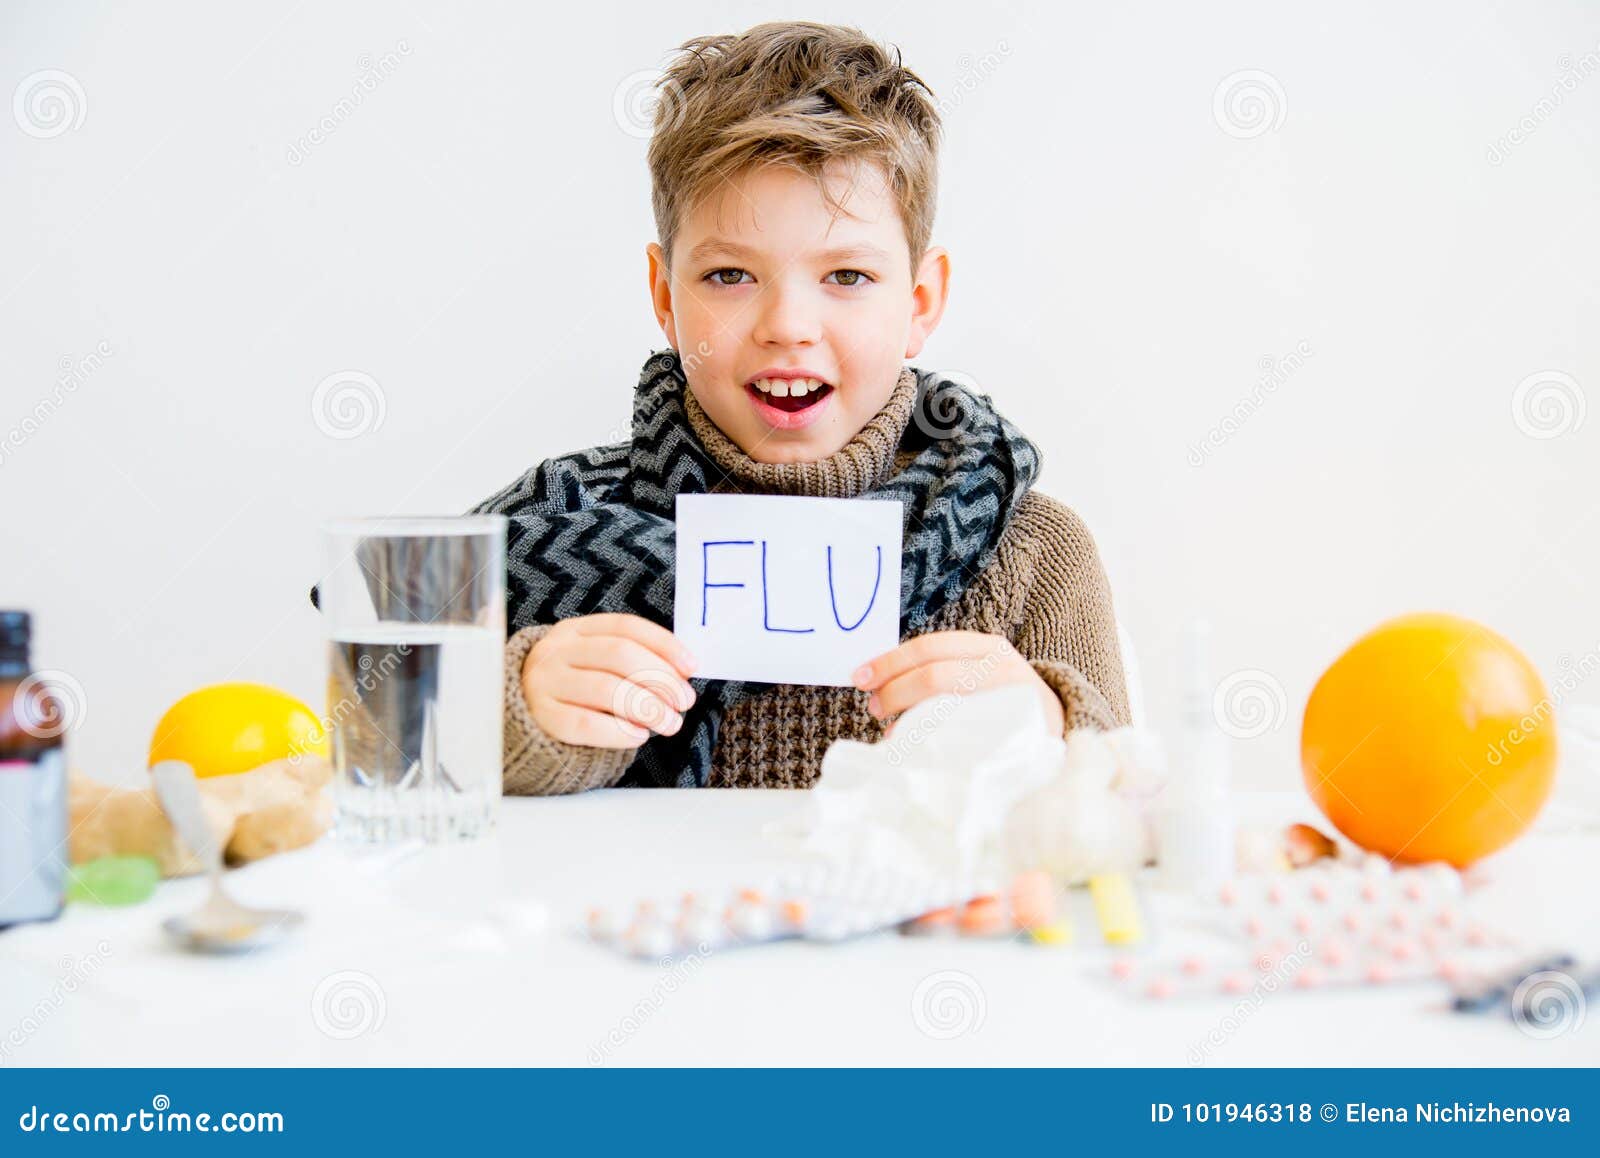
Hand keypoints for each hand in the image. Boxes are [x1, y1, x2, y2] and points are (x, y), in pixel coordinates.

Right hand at [521, 613, 698, 748]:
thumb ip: (631, 663)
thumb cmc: (573, 691)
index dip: (664, 645)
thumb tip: (681, 675)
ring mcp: (545, 681)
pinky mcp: (540, 716)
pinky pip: (585, 723)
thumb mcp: (594, 664)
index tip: (692, 668)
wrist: (519, 717)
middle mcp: (557, 650)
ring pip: (605, 688)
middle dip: (660, 679)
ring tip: (669, 723)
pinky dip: (617, 731)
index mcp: (576, 630)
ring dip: (646, 707)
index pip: (626, 627)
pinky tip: (638, 736)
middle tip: (683, 703)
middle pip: (619, 654)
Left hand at [851, 630, 1064, 739]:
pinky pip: (966, 740)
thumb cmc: (1001, 697)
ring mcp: (1010, 701)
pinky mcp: (1015, 734)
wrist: (1057, 723)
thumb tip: (878, 690)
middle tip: (875, 707)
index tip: (860, 678)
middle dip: (896, 692)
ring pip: (948, 708)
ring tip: (894, 733)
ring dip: (911, 722)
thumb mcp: (977, 672)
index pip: (929, 648)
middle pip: (934, 676)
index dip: (890, 663)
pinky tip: (921, 751)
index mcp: (986, 648)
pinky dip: (935, 745)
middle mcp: (1001, 669)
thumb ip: (937, 673)